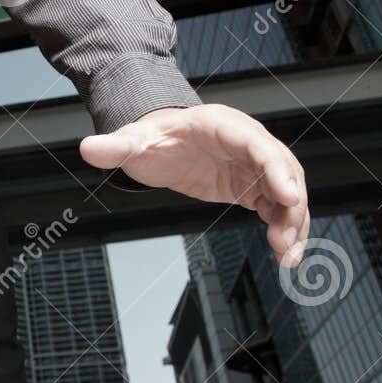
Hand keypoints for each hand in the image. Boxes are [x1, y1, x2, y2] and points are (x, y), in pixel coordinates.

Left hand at [79, 104, 308, 266]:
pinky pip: (277, 206)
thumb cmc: (152, 137)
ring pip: (286, 191)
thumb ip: (114, 146)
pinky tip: (284, 253)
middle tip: (287, 242)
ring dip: (293, 222)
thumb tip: (88, 148)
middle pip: (283, 170)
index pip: (257, 145)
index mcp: (222, 126)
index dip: (275, 169)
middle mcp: (247, 142)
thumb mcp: (133, 141)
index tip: (288, 196)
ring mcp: (253, 165)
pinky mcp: (252, 186)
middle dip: (292, 205)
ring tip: (288, 256)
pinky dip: (284, 227)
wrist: (161, 141)